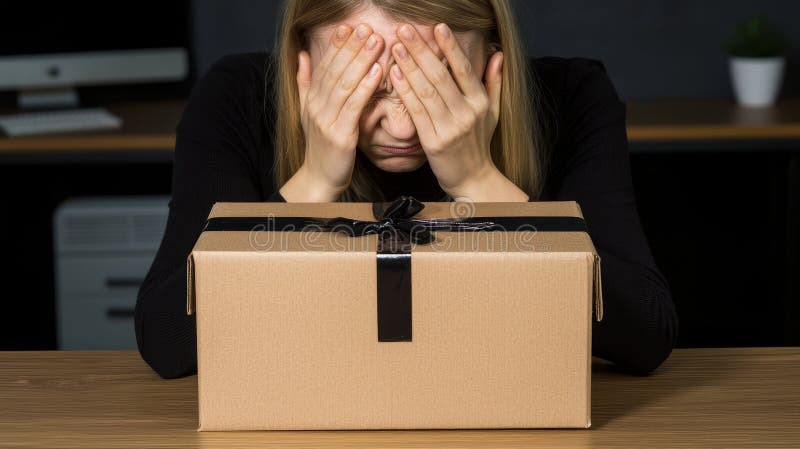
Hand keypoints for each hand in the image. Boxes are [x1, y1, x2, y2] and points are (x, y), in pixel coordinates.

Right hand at [286, 23, 384, 200]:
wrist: (319, 178)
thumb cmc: (321, 146)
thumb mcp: (309, 112)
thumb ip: (305, 83)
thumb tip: (302, 55)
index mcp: (311, 100)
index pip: (324, 66)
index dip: (336, 45)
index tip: (348, 26)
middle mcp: (316, 107)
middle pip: (335, 71)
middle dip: (351, 47)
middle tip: (366, 27)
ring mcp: (327, 121)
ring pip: (345, 84)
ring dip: (361, 61)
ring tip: (375, 41)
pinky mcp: (340, 135)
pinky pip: (354, 106)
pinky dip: (366, 87)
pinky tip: (377, 72)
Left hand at [389, 23, 503, 199]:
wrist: (473, 179)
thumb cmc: (479, 143)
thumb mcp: (493, 112)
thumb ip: (494, 82)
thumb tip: (498, 54)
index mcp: (480, 103)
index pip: (464, 69)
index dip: (451, 47)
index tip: (438, 27)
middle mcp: (467, 113)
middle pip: (441, 76)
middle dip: (422, 50)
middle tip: (405, 30)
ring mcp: (450, 128)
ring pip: (427, 92)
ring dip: (410, 67)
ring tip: (396, 46)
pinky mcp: (434, 142)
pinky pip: (417, 112)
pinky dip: (405, 92)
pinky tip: (395, 75)